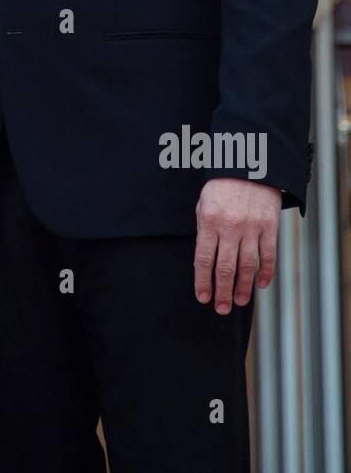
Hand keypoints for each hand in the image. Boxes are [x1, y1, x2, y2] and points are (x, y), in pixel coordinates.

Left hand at [194, 177, 280, 312]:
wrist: (249, 164)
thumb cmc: (222, 186)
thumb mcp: (204, 204)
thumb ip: (204, 231)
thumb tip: (203, 261)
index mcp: (209, 221)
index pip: (203, 259)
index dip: (203, 281)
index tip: (203, 297)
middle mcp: (230, 226)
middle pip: (226, 267)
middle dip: (223, 291)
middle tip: (221, 308)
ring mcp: (252, 227)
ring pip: (247, 265)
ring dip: (243, 287)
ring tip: (239, 301)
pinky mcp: (269, 226)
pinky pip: (268, 254)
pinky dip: (265, 272)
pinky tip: (260, 284)